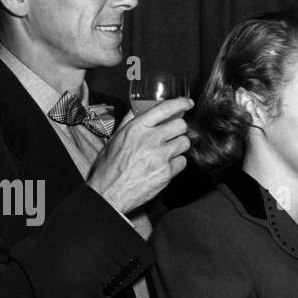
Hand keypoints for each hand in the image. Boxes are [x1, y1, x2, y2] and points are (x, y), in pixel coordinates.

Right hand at [87, 97, 192, 214]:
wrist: (109, 193)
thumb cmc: (109, 167)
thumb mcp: (115, 138)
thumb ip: (129, 122)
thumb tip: (138, 109)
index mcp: (136, 128)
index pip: (165, 108)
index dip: (181, 103)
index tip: (188, 103)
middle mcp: (150, 139)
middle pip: (181, 125)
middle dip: (180, 129)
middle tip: (174, 134)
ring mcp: (160, 156)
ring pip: (184, 143)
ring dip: (179, 146)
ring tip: (168, 152)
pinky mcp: (167, 172)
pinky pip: (183, 162)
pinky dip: (177, 164)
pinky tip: (165, 166)